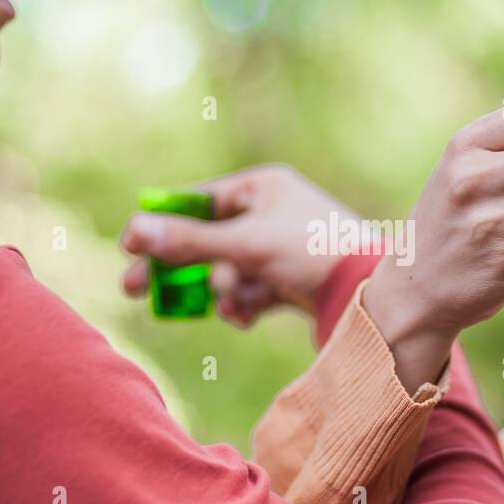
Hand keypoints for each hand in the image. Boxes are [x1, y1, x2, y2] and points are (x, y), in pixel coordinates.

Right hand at [120, 164, 359, 326]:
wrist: (374, 296)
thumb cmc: (314, 254)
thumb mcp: (246, 246)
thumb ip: (189, 242)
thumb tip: (132, 231)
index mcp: (263, 187)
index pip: (198, 201)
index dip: (163, 225)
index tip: (129, 247)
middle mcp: (272, 212)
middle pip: (208, 240)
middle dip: (180, 268)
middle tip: (134, 290)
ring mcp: (283, 248)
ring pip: (229, 270)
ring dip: (222, 291)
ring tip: (232, 306)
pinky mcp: (293, 281)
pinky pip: (251, 291)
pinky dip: (244, 304)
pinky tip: (248, 317)